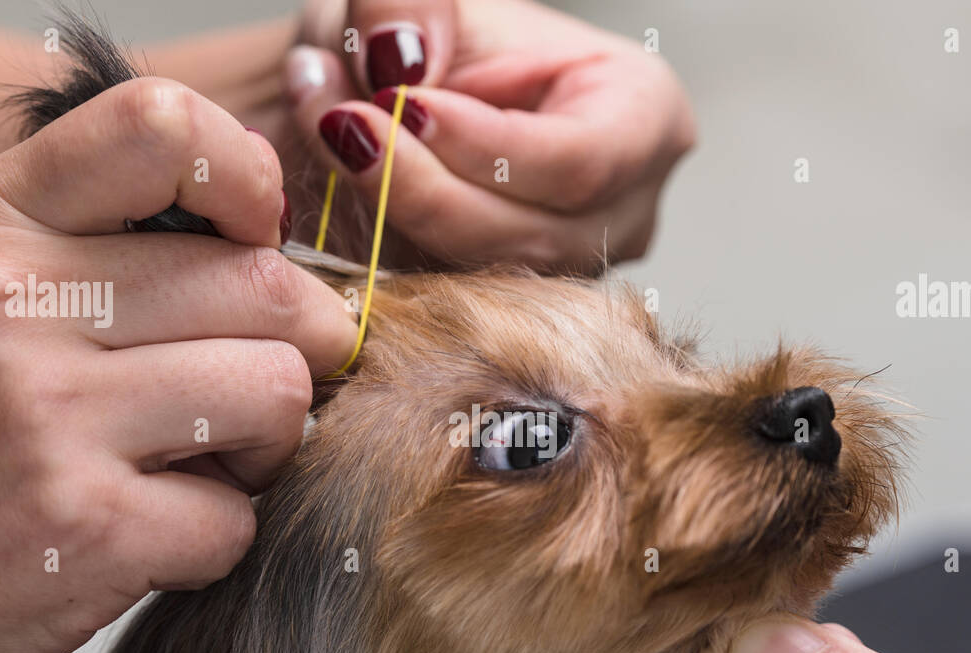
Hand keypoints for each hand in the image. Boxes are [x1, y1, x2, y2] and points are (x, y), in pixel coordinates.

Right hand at [0, 78, 354, 652]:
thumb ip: (95, 251)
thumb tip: (267, 237)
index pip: (162, 129)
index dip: (250, 180)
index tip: (258, 237)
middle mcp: (7, 304)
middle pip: (264, 286)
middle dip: (292, 348)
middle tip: (246, 393)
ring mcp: (43, 418)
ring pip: (276, 393)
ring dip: (265, 443)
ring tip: (197, 465)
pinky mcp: (84, 531)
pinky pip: (237, 518)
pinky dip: (214, 538)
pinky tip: (149, 539)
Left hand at [285, 0, 696, 271]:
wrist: (402, 88)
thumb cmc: (437, 38)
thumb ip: (409, 3)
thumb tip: (400, 62)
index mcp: (645, 117)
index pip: (580, 159)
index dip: (485, 145)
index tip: (398, 104)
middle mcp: (623, 211)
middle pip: (531, 235)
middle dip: (421, 184)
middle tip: (336, 122)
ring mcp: (572, 268)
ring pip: (482, 276)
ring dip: (389, 211)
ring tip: (325, 128)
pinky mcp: (514, 304)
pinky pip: (449, 299)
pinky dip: (384, 246)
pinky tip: (334, 183)